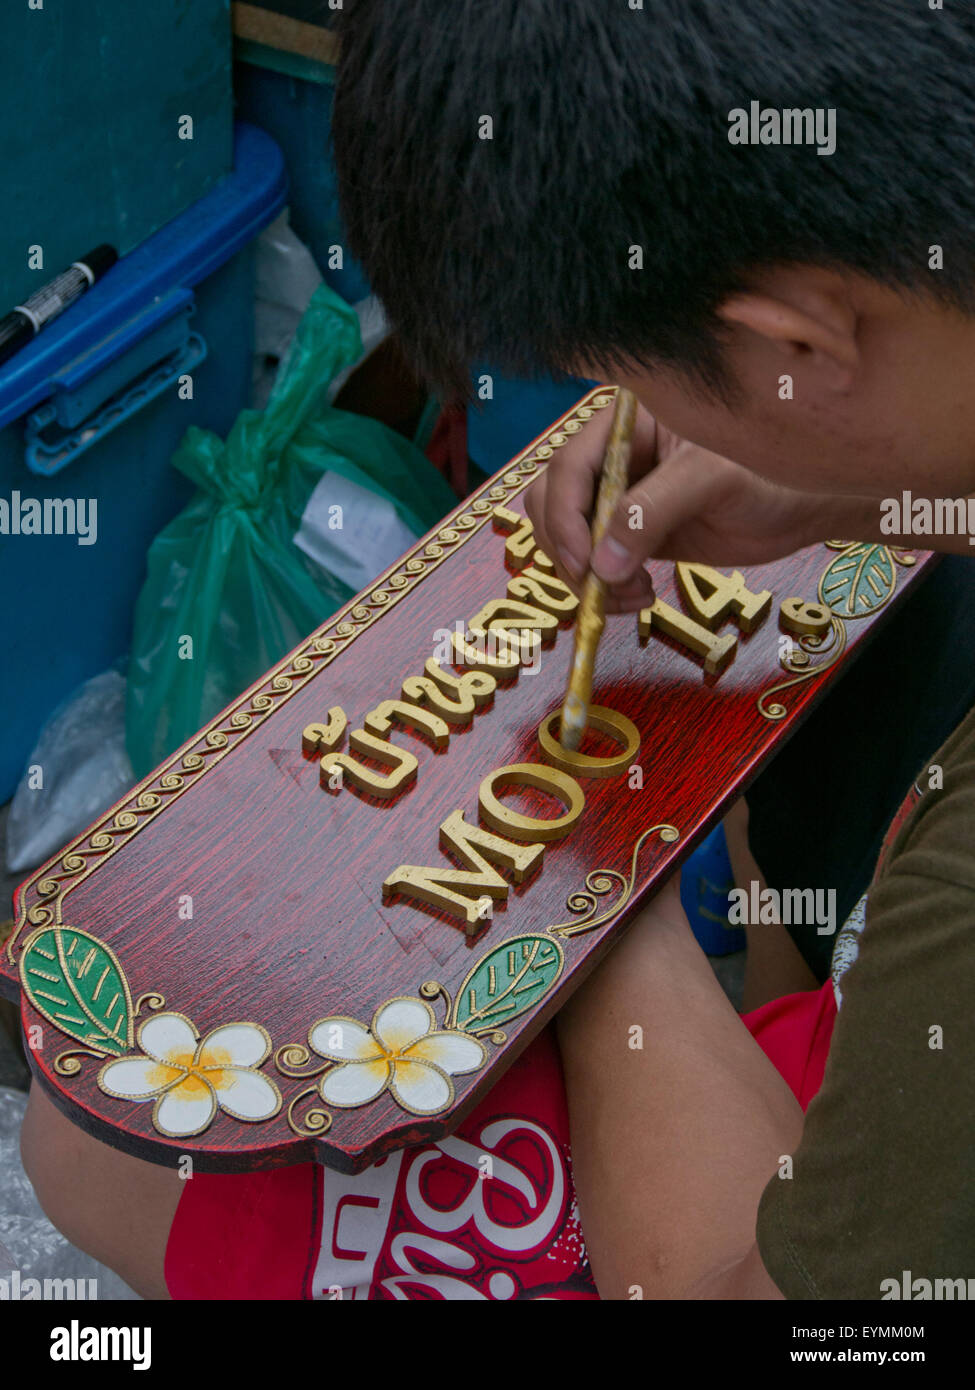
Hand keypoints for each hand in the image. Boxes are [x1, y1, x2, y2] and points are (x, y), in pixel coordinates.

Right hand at [525, 401, 862, 612]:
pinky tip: (637, 598)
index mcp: (625, 423)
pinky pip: (594, 563)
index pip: (568, 465)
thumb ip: (653, 512)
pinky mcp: (630, 536)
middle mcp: (613, 457)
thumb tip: (602, 564)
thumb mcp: (710, 480)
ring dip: (585, 575)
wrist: (802, 508)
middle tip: (602, 587)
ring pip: (566, 537)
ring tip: (632, 596)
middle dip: (569, 549)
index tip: (584, 561)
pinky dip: (603, 587)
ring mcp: (619, 498)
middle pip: (553, 502)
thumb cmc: (769, 473)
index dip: (566, 515)